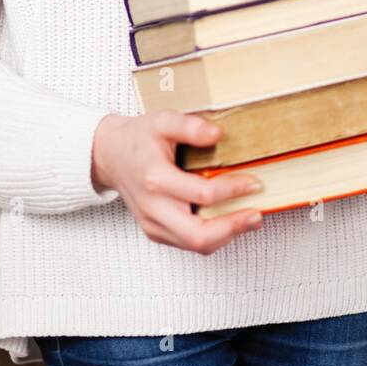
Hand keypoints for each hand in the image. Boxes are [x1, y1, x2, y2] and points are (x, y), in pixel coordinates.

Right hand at [92, 109, 263, 253]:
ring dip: (226, 235)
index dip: (232, 189)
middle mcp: (153, 207)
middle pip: (197, 235)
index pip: (202, 194)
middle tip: (256, 215)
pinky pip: (188, 244)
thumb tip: (217, 134)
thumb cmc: (137, 138)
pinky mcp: (154, 232)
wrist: (109, 155)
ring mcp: (152, 223)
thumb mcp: (162, 120)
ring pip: (195, 245)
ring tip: (248, 220)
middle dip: (232, 227)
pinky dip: (212, 237)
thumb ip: (189, 126)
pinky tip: (227, 222)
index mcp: (155, 178)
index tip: (253, 182)